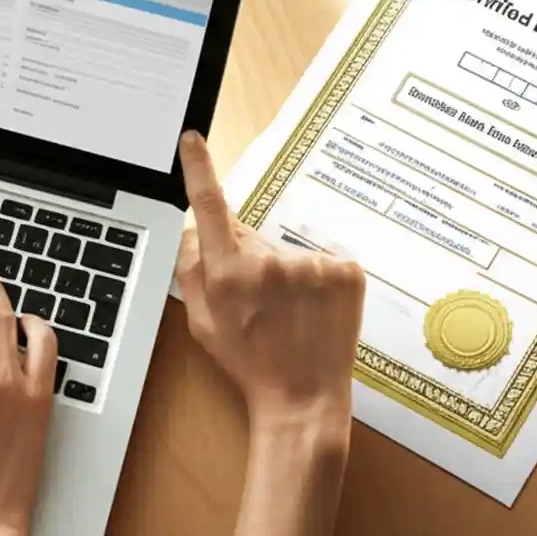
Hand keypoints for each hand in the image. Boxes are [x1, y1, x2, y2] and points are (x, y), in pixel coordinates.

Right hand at [173, 131, 365, 428]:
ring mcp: (312, 266)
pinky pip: (320, 260)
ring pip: (285, 251)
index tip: (193, 138)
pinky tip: (312, 311)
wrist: (303, 397)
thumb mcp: (201, 322)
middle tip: (255, 301)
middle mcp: (269, 263)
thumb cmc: (248, 363)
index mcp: (227, 274)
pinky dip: (315, 280)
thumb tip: (192, 229)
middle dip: (245, 256)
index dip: (198, 168)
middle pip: (247, 236)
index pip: (208, 207)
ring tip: (287, 313)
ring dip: (283, 273)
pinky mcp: (346, 271)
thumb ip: (190, 270)